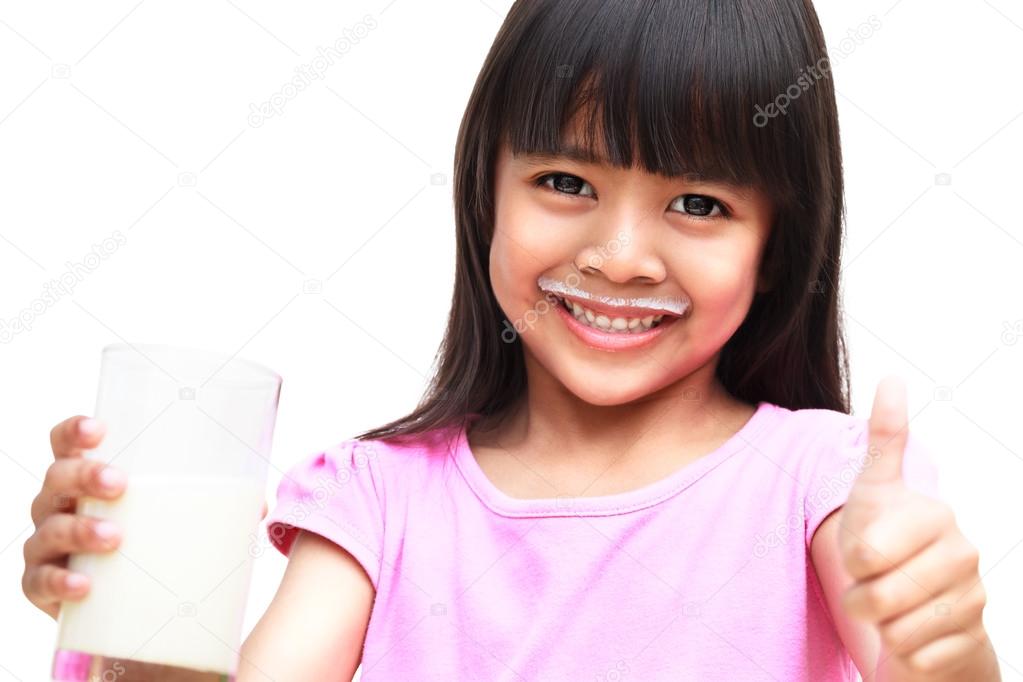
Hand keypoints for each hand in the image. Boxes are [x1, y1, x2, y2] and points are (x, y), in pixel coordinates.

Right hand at [22, 415, 271, 620]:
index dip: (73, 431)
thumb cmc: (149, 544)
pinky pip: (39, 584)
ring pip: (49, 529)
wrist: (124, 611)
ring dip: (78, 529)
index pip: (66, 444)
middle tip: (120, 484)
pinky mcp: (43, 588)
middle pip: (57, 479)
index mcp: (85, 477)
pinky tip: (83, 585)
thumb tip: (262, 504)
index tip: (98, 428)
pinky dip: (59, 583)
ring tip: (114, 537)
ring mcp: (46, 546)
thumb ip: (219, 505)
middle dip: (84, 476)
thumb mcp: (177, 517)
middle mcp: (58, 506)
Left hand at [837, 376, 998, 679]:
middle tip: (867, 585)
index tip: (861, 550)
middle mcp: (961, 551)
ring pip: (896, 628)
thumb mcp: (873, 489)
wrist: (914, 601)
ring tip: (888, 607)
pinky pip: (914, 655)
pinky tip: (912, 632)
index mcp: (933, 514)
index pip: (865, 551)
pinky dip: (902, 651)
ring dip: (880, 625)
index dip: (851, 558)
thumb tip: (893, 378)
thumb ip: (884, 437)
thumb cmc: (884, 540)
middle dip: (860, 597)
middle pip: (878, 593)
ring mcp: (972, 596)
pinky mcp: (971, 638)